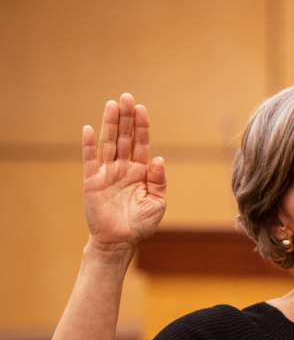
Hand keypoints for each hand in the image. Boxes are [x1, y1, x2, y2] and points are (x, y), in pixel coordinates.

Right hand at [82, 93, 166, 252]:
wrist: (120, 242)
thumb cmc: (140, 224)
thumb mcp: (157, 203)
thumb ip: (159, 181)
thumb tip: (159, 159)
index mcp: (140, 172)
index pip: (141, 144)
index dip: (141, 127)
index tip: (141, 109)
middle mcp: (123, 168)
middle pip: (124, 138)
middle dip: (126, 118)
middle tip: (126, 97)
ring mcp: (107, 173)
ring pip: (108, 143)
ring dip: (109, 124)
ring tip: (112, 105)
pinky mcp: (92, 181)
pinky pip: (90, 160)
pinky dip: (89, 145)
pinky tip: (89, 129)